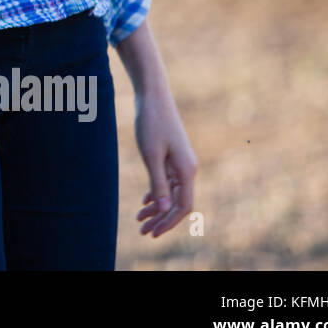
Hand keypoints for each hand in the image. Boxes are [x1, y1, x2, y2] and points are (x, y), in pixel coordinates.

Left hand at [114, 19, 197, 237]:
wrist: (153, 95)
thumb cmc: (151, 122)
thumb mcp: (151, 155)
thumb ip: (157, 182)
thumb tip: (162, 209)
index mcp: (187, 170)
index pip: (183, 206)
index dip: (168, 222)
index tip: (152, 232)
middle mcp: (188, 168)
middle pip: (178, 203)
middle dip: (161, 219)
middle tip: (142, 232)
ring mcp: (181, 162)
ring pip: (171, 193)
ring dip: (157, 208)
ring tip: (139, 220)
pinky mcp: (172, 155)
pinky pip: (168, 182)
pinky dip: (157, 193)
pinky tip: (144, 201)